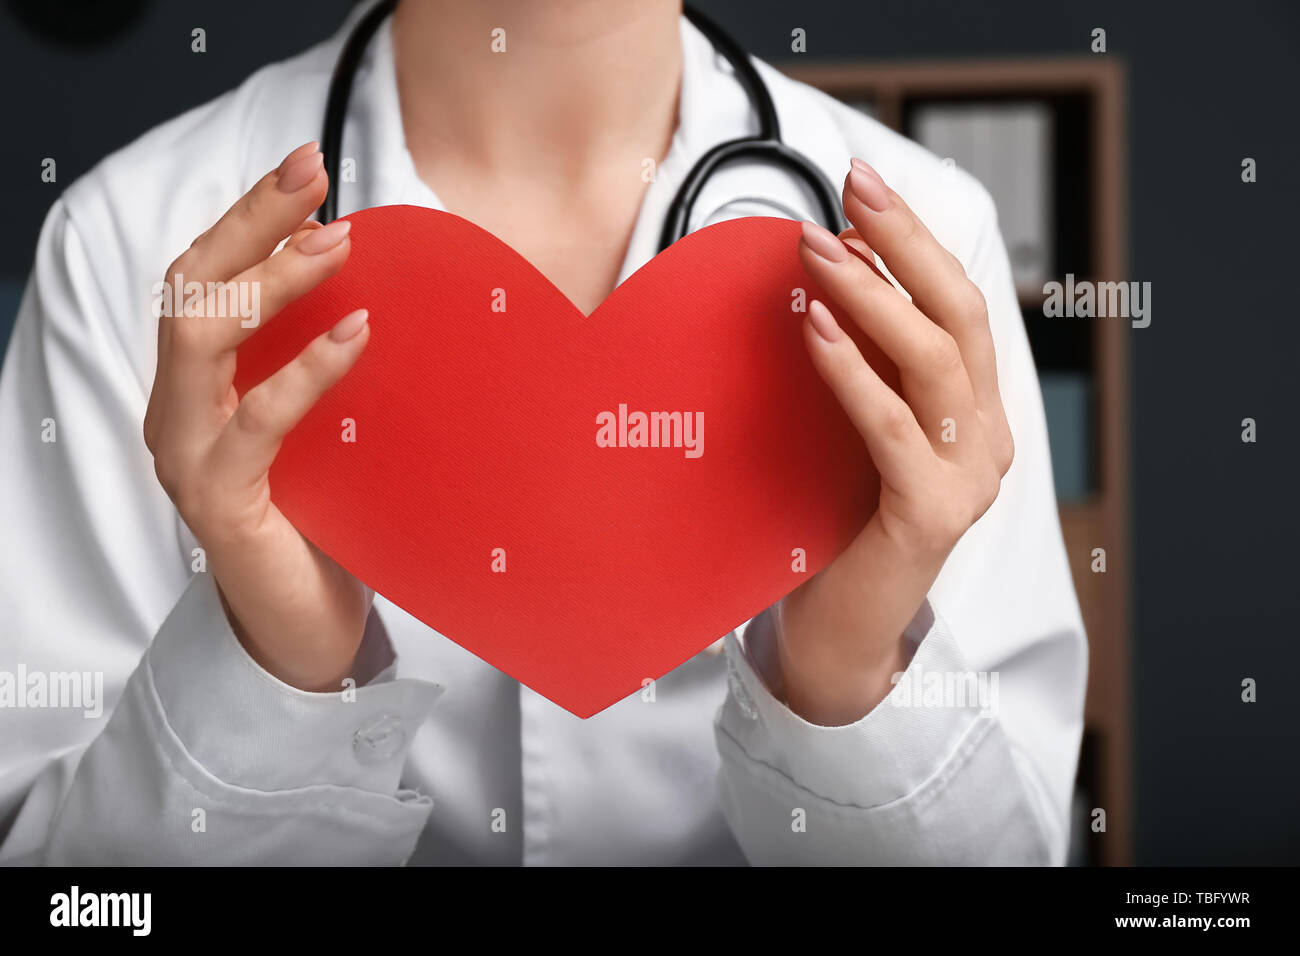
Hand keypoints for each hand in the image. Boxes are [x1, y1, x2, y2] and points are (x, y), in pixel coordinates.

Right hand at [144, 142, 372, 691]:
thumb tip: (395, 298)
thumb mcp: (330, 431)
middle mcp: (180, 413)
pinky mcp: (219, 502)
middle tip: (313, 173)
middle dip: (249, 221)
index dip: (249, 218)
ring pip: (200, 339)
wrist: (309, 631)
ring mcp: (189, 457)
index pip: (206, 280)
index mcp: (203, 389)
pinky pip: (253, 424)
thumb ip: (331, 371)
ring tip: (335, 246)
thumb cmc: (326, 524)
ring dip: (267, 281)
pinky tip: (354, 337)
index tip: (309, 167)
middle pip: (190, 288)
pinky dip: (302, 372)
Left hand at [772, 159, 1014, 725]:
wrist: (835, 631)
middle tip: (852, 187)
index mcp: (974, 416)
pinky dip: (853, 372)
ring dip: (872, 295)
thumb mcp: (852, 432)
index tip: (864, 185)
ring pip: (932, 362)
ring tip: (815, 249)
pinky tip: (815, 326)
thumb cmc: (834, 527)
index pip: (956, 307)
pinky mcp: (931, 515)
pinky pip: (893, 427)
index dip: (915, 241)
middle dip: (906, 242)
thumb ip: (859, 370)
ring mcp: (967, 479)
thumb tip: (823, 278)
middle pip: (959, 316)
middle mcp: (985, 441)